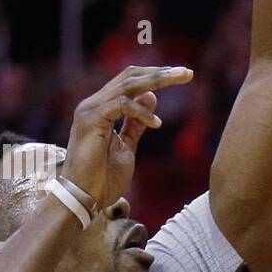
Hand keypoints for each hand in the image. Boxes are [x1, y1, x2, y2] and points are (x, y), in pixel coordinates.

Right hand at [62, 65, 192, 205]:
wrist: (83, 198)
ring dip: (156, 81)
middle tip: (187, 72)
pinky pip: (121, 105)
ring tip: (180, 81)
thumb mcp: (127, 146)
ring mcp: (90, 111)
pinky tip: (157, 123)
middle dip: (161, 73)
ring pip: (127, 85)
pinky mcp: (91, 121)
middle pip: (130, 77)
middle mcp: (93, 104)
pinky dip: (141, 111)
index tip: (181, 76)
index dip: (155, 76)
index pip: (129, 81)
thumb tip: (152, 97)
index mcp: (101, 108)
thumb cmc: (102, 177)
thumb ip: (136, 123)